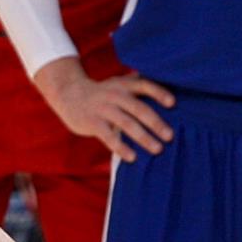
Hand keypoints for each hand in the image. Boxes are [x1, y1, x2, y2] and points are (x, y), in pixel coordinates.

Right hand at [34, 59, 175, 162]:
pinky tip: (132, 157)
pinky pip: (109, 137)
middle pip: (138, 108)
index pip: (144, 85)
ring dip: (143, 137)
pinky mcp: (93, 123)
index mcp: (124, 85)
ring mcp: (103, 109)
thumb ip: (137, 86)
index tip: (173, 103)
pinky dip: (121, 147)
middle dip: (155, 123)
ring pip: (126, 123)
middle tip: (170, 136)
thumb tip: (168, 94)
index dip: (159, 93)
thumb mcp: (118, 84)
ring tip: (157, 149)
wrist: (69, 94)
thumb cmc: (101, 93)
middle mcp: (115, 95)